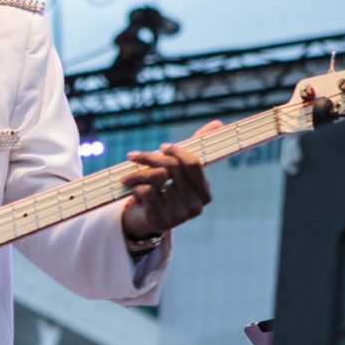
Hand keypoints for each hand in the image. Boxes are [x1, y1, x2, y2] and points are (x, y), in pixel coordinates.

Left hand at [120, 120, 221, 240]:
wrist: (144, 221)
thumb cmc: (163, 192)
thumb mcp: (178, 172)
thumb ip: (194, 149)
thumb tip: (218, 123)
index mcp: (204, 194)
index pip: (193, 164)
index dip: (177, 151)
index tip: (162, 146)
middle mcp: (196, 207)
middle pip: (173, 169)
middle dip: (151, 158)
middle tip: (133, 156)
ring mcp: (179, 216)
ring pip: (157, 179)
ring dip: (137, 173)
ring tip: (126, 174)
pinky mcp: (161, 221)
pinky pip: (147, 192)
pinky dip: (136, 187)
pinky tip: (132, 189)